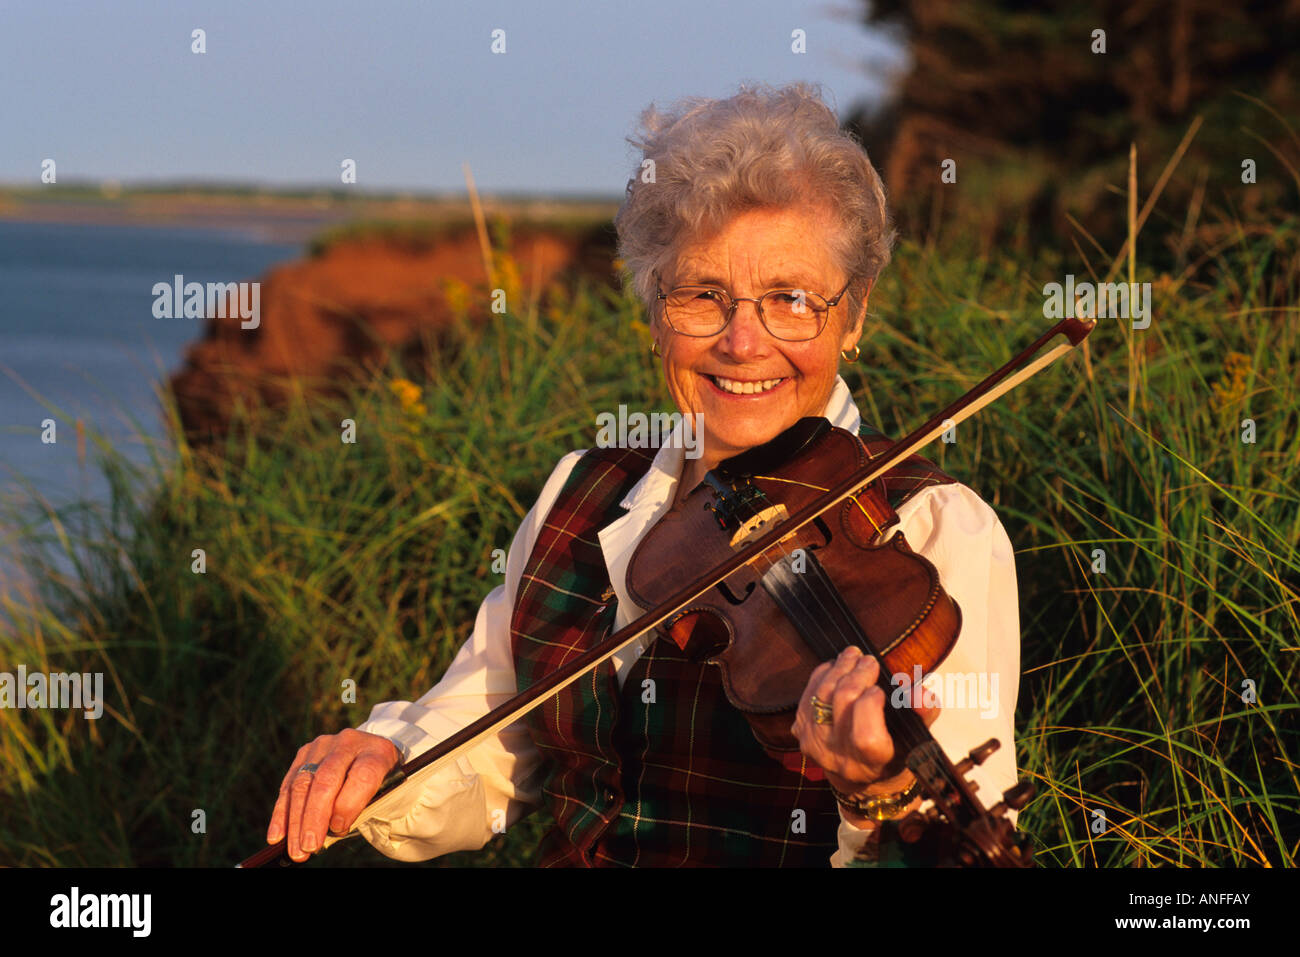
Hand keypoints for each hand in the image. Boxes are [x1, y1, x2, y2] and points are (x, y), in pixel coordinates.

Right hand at [266, 728, 400, 861]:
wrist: (368, 749)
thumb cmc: (379, 779)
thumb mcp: (384, 790)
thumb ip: (362, 806)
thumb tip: (333, 829)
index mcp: (377, 751)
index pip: (363, 776)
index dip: (348, 804)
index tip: (338, 829)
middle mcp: (348, 742)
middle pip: (327, 779)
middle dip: (315, 817)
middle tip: (310, 847)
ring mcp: (324, 745)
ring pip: (302, 784)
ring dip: (295, 821)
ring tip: (296, 849)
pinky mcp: (304, 752)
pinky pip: (288, 785)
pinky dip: (282, 814)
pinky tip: (277, 836)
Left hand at [791, 646, 939, 798]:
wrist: (857, 774)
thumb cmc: (892, 752)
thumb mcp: (913, 738)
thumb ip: (923, 714)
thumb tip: (921, 693)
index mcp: (871, 763)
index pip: (866, 737)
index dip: (871, 706)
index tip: (880, 690)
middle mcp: (839, 757)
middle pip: (842, 704)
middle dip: (857, 676)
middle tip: (870, 661)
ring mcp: (816, 744)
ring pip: (822, 695)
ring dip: (839, 669)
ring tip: (854, 655)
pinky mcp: (801, 731)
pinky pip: (808, 694)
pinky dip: (822, 676)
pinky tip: (837, 666)